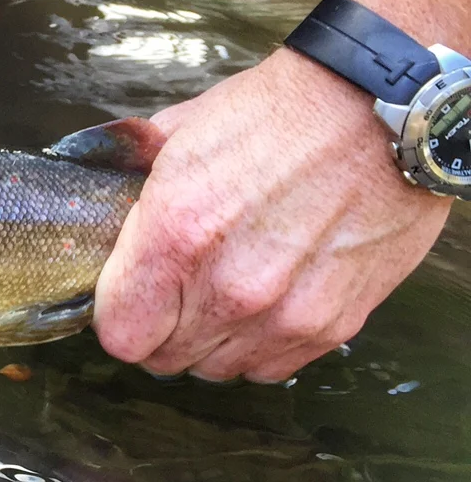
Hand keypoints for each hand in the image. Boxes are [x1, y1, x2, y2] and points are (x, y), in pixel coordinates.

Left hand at [93, 48, 448, 380]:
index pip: (120, 333)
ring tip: (222, 294)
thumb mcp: (179, 133)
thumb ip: (134, 181)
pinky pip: (274, 367)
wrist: (378, 112)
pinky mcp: (334, 324)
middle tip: (173, 293)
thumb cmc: (276, 114)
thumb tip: (103, 197)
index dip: (118, 317)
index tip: (127, 298)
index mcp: (176, 235)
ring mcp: (286, 314)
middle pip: (165, 359)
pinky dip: (261, 345)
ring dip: (211, 341)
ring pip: (218, 369)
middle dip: (160, 330)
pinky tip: (265, 304)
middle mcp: (229, 288)